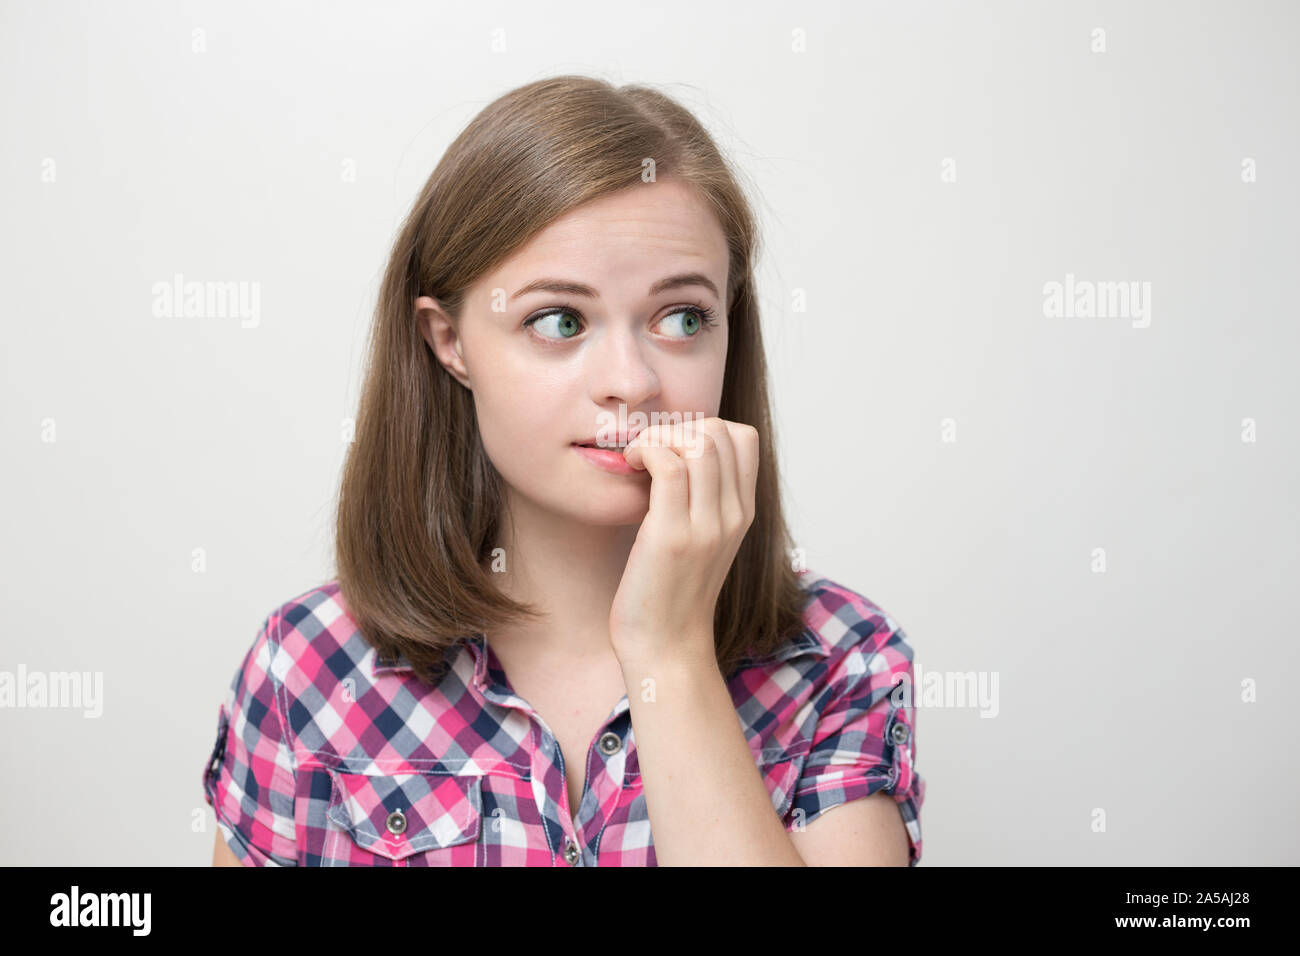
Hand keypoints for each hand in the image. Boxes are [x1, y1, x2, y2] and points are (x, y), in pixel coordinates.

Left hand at [608, 417, 758, 665]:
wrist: (666, 648)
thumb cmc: (671, 594)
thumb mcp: (701, 540)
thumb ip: (700, 500)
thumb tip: (672, 454)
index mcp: (742, 513)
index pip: (743, 437)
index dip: (702, 427)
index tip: (670, 448)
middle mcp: (733, 515)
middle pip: (720, 431)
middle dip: (675, 427)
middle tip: (647, 453)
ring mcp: (707, 526)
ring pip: (698, 441)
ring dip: (657, 437)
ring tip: (636, 460)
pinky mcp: (673, 536)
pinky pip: (667, 465)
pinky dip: (644, 452)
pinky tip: (629, 468)